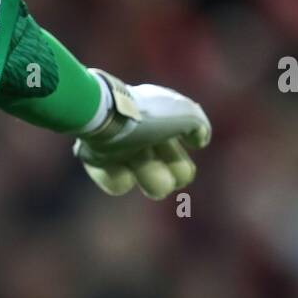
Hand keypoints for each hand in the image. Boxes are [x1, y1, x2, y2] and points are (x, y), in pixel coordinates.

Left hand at [73, 70, 210, 198]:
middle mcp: (144, 138)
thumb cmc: (148, 117)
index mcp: (165, 126)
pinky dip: (116, 176)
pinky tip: (114, 163)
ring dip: (143, 174)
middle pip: (163, 178)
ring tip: (136, 161)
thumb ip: (199, 126)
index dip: (180, 169)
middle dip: (163, 178)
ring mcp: (121, 149)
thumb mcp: (185, 115)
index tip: (176, 165)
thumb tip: (199, 141)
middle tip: (154, 166)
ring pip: (141, 179)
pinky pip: (115, 182)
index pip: (181, 166)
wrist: (105, 117)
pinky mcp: (97, 158)